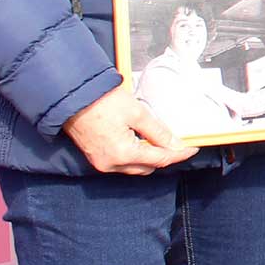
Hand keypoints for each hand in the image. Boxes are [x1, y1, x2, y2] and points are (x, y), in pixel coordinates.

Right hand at [62, 88, 197, 174]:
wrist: (72, 97)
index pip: (160, 159)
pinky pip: (122, 163)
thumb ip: (158, 132)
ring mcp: (102, 163)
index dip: (179, 154)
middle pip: (148, 167)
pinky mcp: (96, 158)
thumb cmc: (102, 101)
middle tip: (177, 143)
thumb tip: (176, 144)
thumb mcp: (137, 113)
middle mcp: (111, 164)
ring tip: (160, 141)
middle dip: (164, 156)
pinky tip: (141, 142)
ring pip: (135, 167)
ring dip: (149, 157)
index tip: (192, 149)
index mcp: (123, 154)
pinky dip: (135, 155)